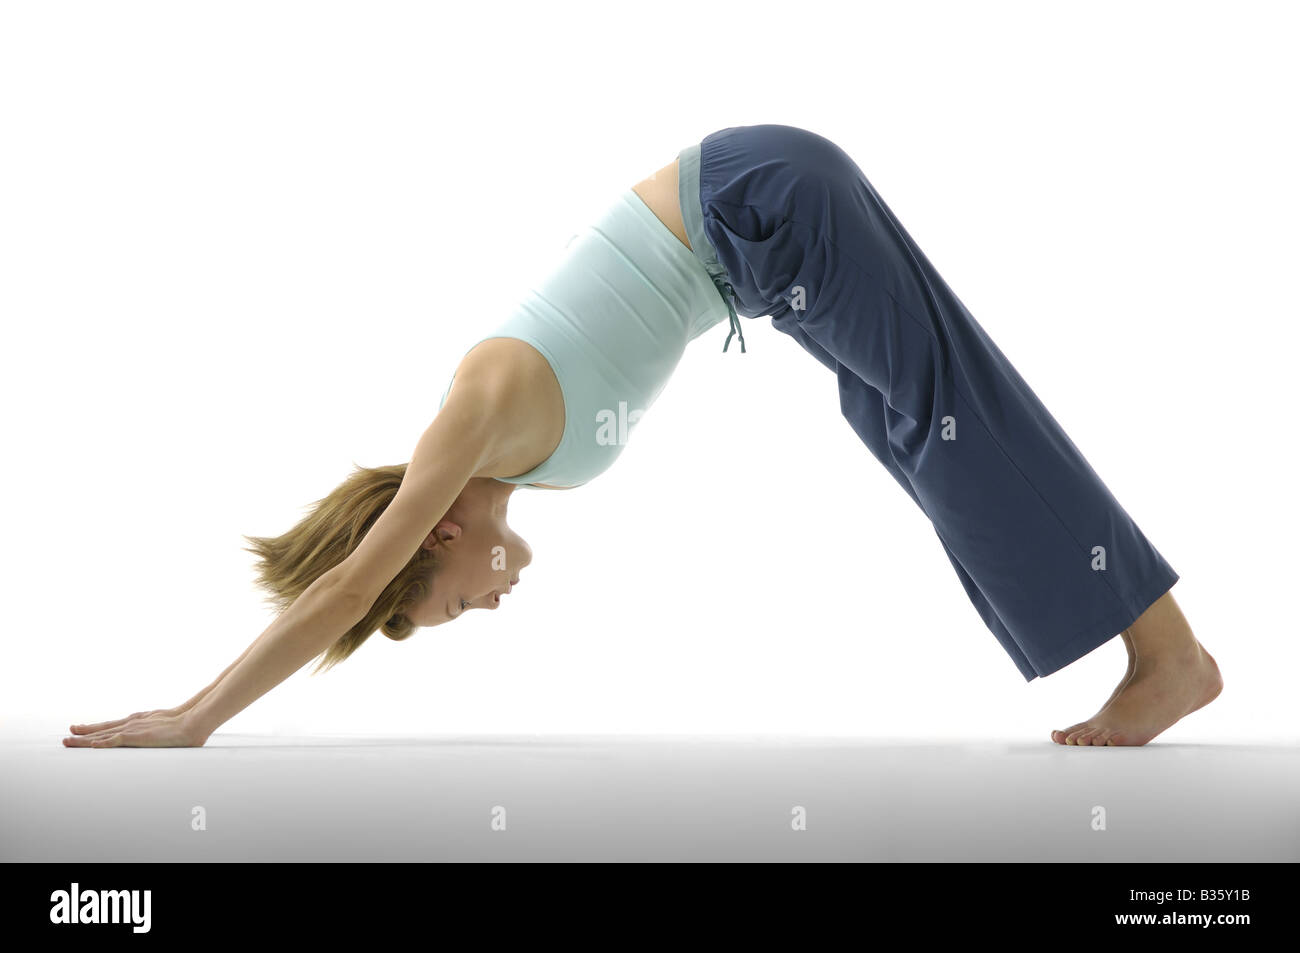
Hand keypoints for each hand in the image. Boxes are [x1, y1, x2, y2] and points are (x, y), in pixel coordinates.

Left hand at [63, 708, 209, 747]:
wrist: (192, 721)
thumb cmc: (184, 724)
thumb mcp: (165, 727)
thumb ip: (157, 731)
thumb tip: (160, 736)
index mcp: (138, 721)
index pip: (112, 725)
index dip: (96, 728)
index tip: (83, 729)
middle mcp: (131, 723)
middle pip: (102, 728)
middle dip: (84, 732)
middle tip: (68, 733)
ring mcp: (133, 729)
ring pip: (102, 734)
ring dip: (84, 738)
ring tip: (68, 740)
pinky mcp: (136, 736)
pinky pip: (114, 740)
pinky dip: (101, 742)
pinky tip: (90, 745)